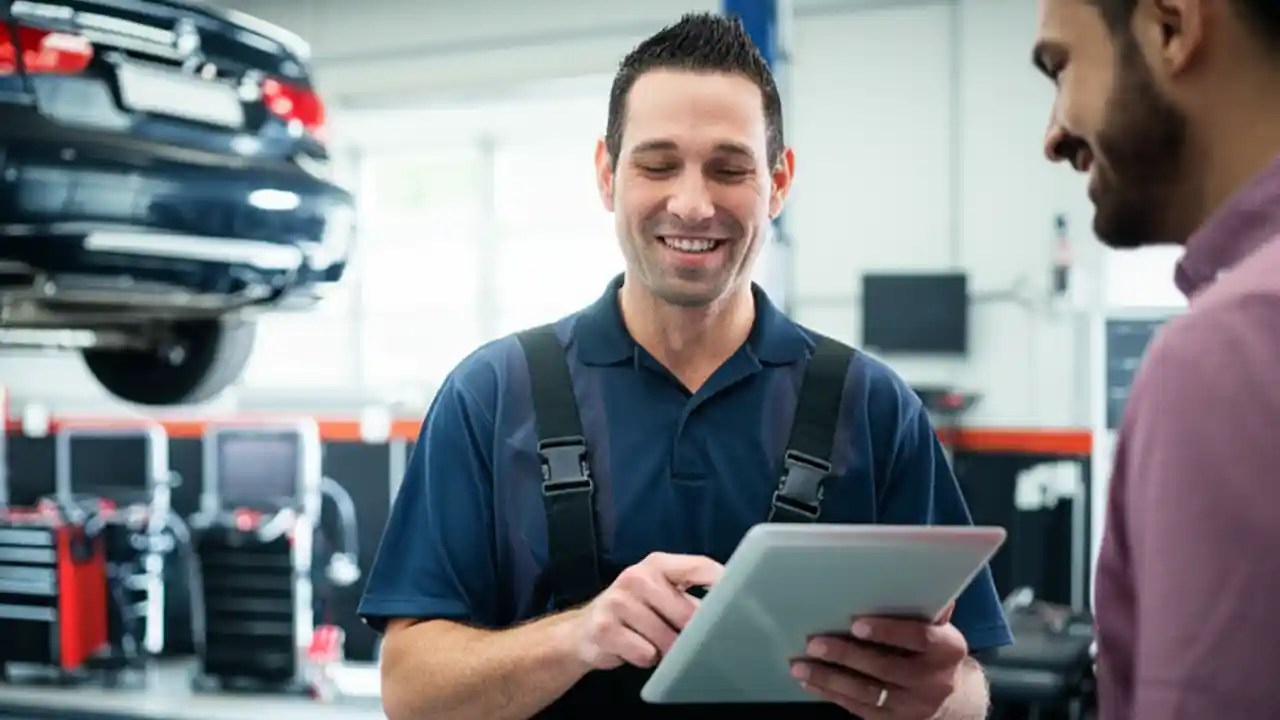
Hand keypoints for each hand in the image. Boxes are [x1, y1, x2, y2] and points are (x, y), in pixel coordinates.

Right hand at [572, 552, 723, 670]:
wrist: (585, 630)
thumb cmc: (635, 611)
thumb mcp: (661, 595)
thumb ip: (692, 597)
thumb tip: (730, 612)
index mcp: (657, 564)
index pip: (700, 567)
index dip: (725, 583)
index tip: (744, 600)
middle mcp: (637, 576)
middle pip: (687, 612)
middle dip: (691, 633)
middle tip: (683, 637)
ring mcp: (618, 601)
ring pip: (666, 639)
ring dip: (665, 649)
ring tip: (651, 640)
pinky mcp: (605, 627)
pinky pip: (644, 653)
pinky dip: (645, 658)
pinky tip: (634, 648)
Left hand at [791, 604, 967, 718]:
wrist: (950, 696)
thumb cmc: (931, 649)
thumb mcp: (936, 626)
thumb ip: (921, 606)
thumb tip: (900, 574)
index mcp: (948, 648)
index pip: (919, 636)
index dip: (887, 631)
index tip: (855, 623)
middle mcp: (936, 681)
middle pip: (885, 668)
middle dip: (845, 655)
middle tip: (813, 644)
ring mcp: (916, 706)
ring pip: (867, 693)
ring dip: (830, 679)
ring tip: (800, 667)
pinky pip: (860, 709)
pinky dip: (832, 695)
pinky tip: (811, 683)